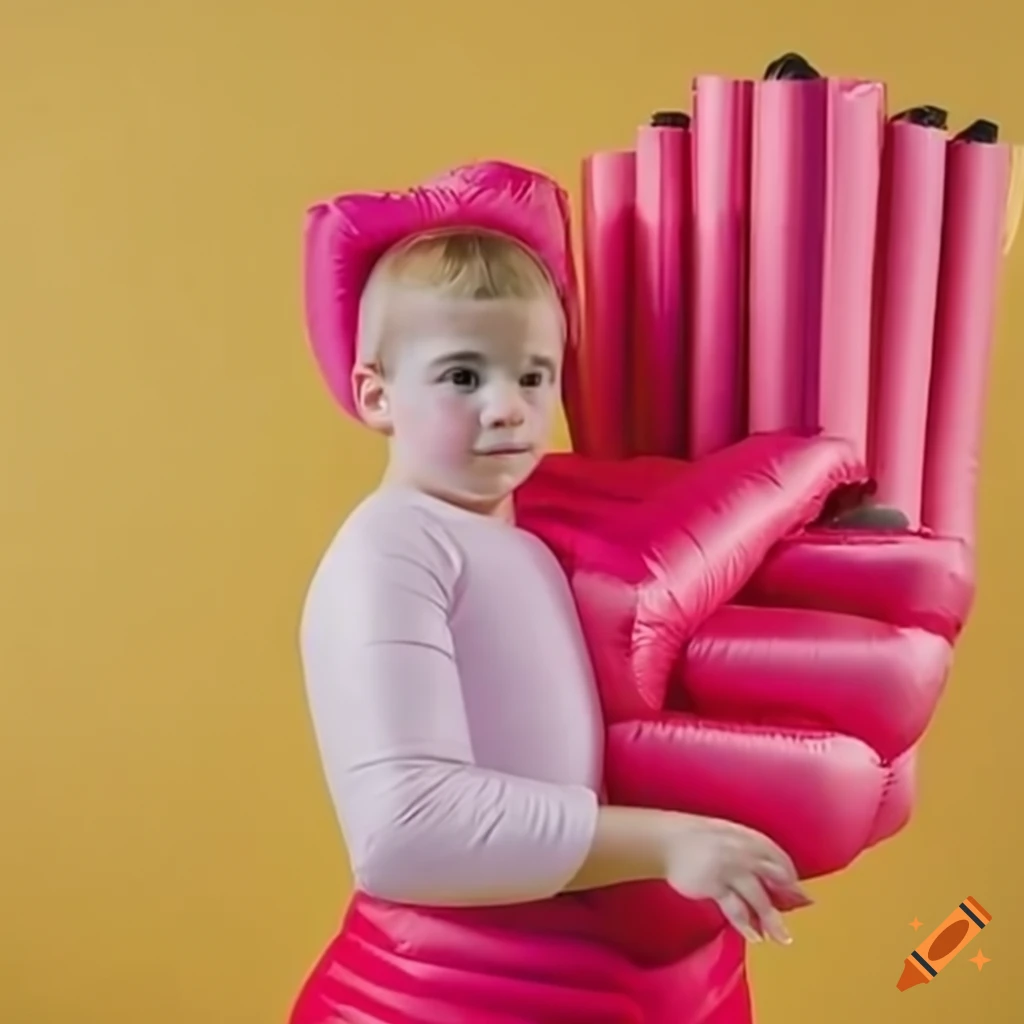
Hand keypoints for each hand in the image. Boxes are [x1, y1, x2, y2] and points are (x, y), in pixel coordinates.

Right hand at [660, 813, 810, 944]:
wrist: (666, 840)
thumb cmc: (699, 838)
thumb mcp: (728, 835)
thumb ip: (750, 852)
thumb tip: (774, 876)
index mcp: (748, 837)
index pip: (778, 858)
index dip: (790, 876)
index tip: (798, 892)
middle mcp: (743, 852)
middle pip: (775, 878)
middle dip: (790, 897)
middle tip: (801, 910)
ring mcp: (729, 869)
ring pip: (759, 898)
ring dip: (772, 920)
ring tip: (782, 938)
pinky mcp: (714, 885)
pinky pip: (736, 908)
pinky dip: (746, 925)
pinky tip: (755, 937)